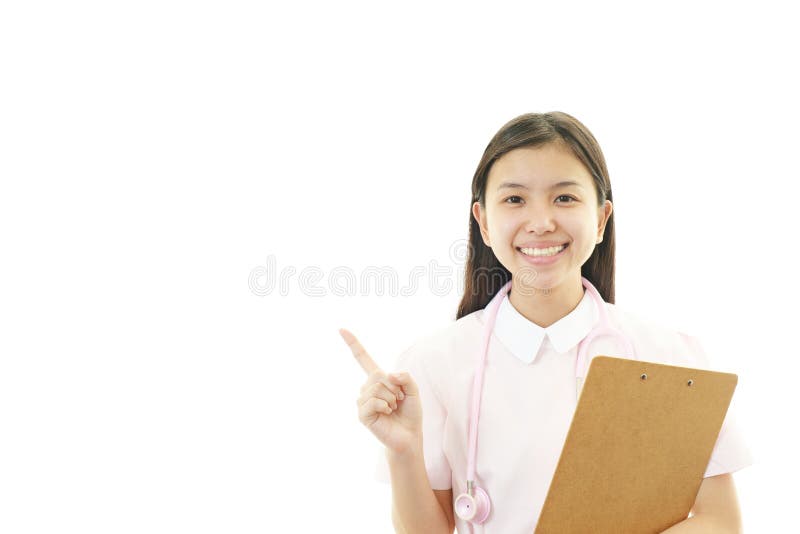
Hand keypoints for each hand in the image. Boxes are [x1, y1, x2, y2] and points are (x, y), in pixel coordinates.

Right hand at [340, 328, 421, 453]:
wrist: (409, 437)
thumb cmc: (410, 414)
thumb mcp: (413, 391)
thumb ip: (406, 377)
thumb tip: (389, 375)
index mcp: (378, 380)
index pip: (363, 359)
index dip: (353, 344)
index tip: (341, 329)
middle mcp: (367, 388)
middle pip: (378, 375)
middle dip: (394, 387)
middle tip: (398, 401)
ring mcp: (363, 401)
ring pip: (377, 388)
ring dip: (391, 399)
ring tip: (392, 409)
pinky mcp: (362, 414)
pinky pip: (373, 401)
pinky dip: (385, 406)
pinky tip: (386, 414)